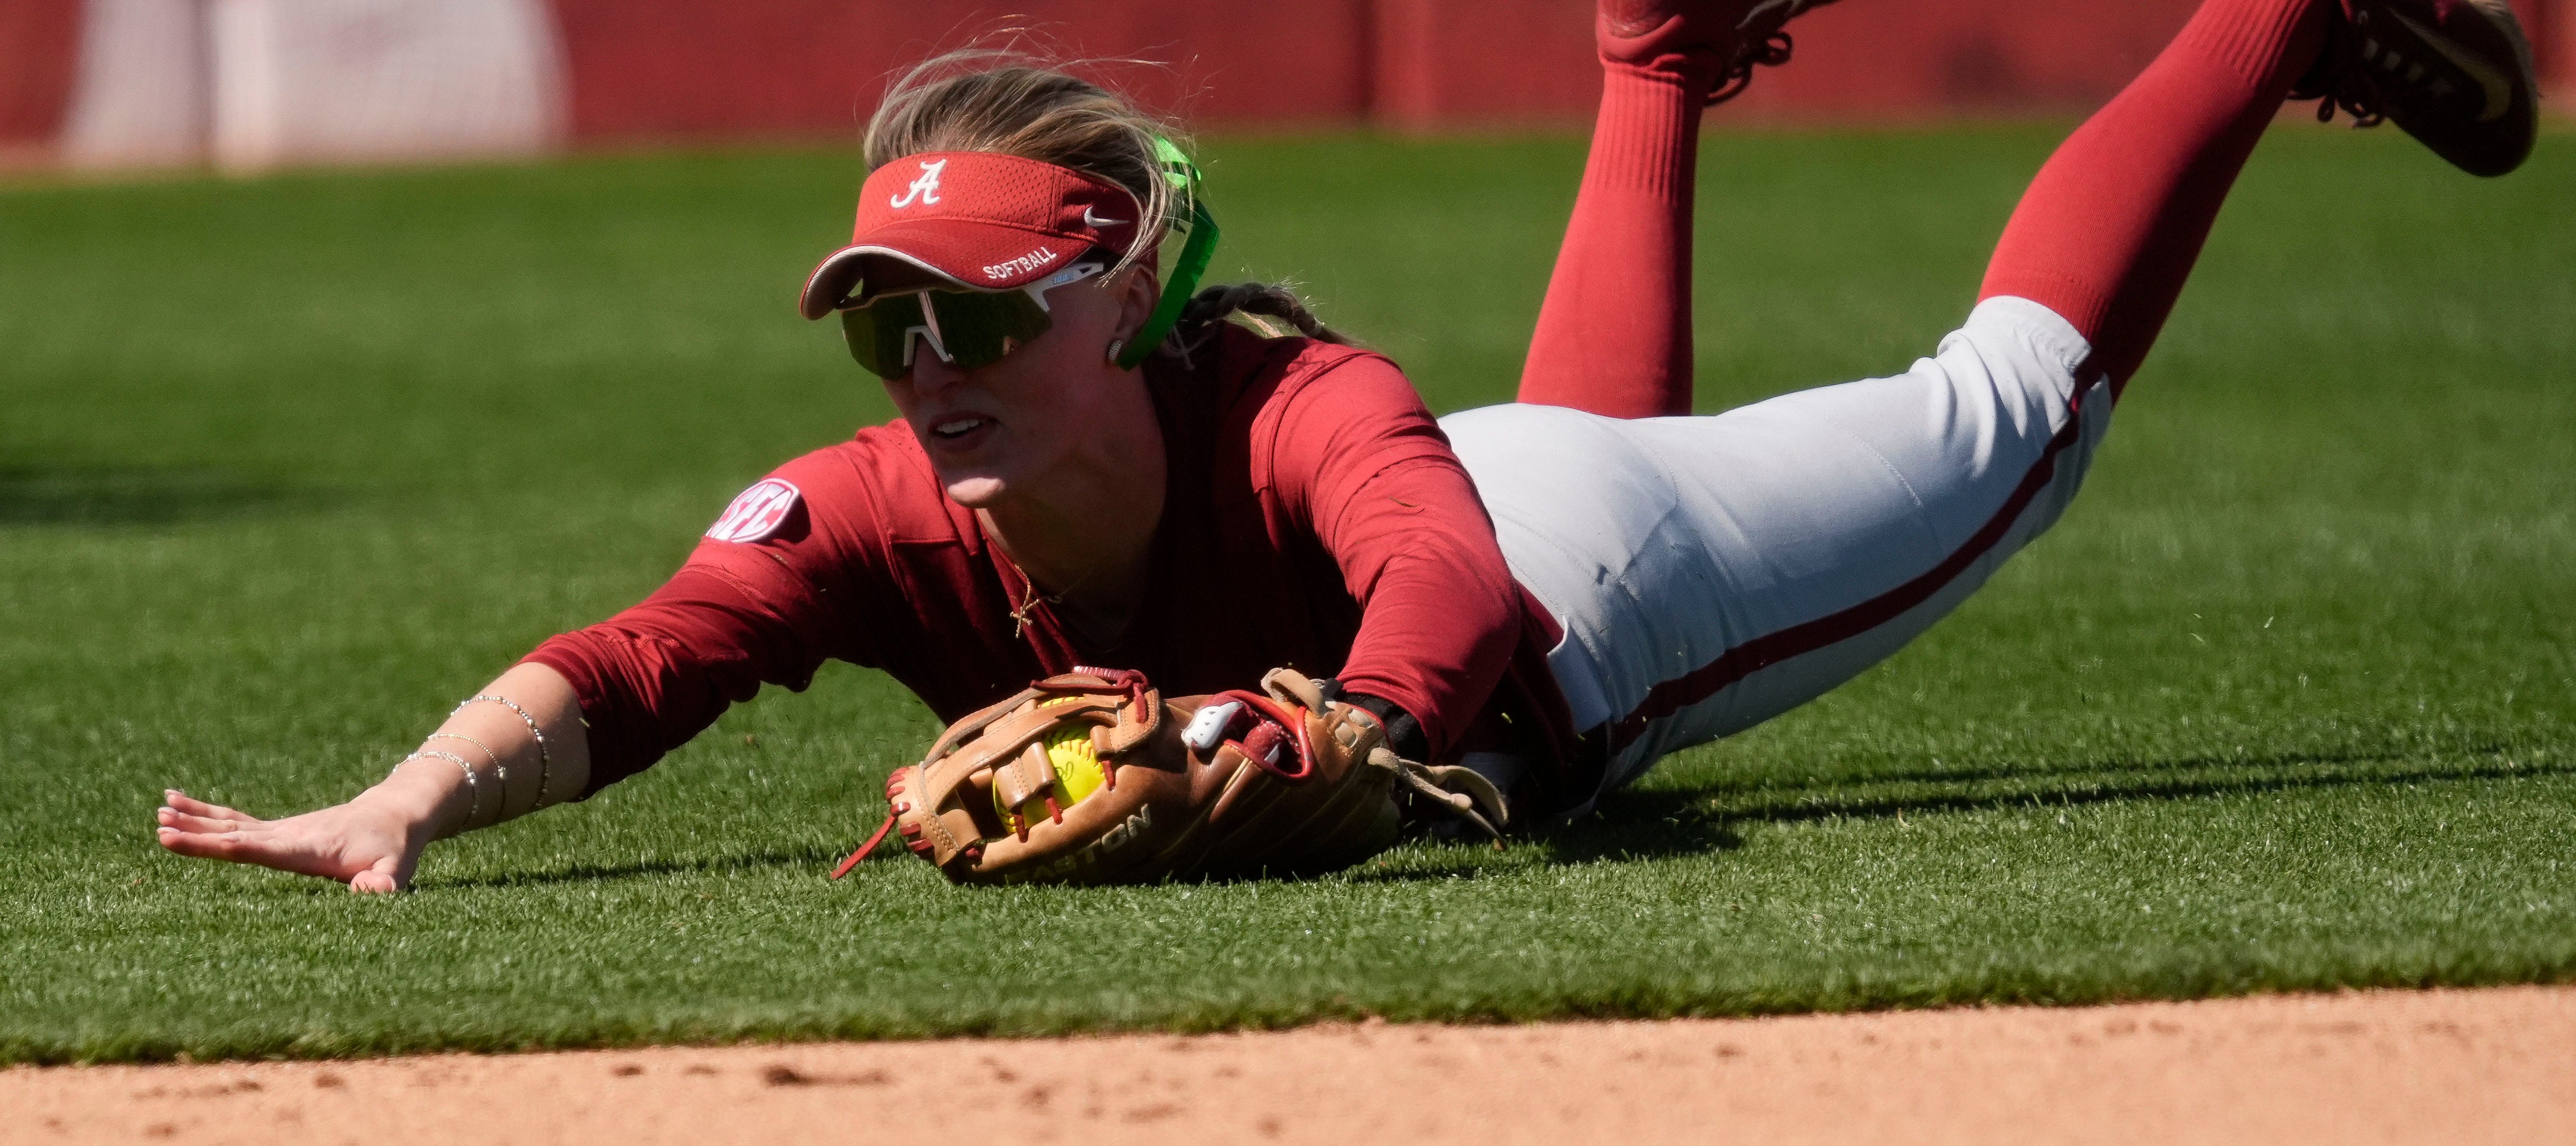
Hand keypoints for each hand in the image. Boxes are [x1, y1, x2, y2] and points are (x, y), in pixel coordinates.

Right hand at [154, 788, 433, 893]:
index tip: (178, 838)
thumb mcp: (397, 869)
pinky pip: (237, 822)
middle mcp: (286, 836)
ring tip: (160, 811)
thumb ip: (385, 882)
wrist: (393, 815)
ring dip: (197, 819)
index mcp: (305, 848)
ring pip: (231, 824)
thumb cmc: (393, 849)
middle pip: (234, 835)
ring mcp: (279, 831)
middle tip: (160, 826)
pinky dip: (209, 815)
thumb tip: (369, 891)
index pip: (253, 848)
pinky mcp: (277, 831)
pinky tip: (178, 803)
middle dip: (197, 834)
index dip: (214, 846)